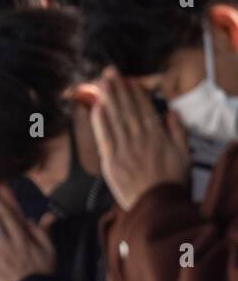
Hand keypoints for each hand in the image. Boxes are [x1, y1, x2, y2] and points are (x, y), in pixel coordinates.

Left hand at [89, 67, 189, 210]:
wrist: (158, 207)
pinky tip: (96, 107)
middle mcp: (141, 140)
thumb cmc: (171, 183)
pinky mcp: (111, 161)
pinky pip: (104, 137)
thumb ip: (178, 132)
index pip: (145, 109)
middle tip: (110, 72)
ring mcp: (125, 150)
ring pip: (115, 119)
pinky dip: (100, 121)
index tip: (128, 79)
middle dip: (118, 89)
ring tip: (101, 83)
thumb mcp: (185, 155)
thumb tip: (171, 112)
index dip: (135, 93)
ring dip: (108, 99)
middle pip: (127, 109)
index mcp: (158, 137)